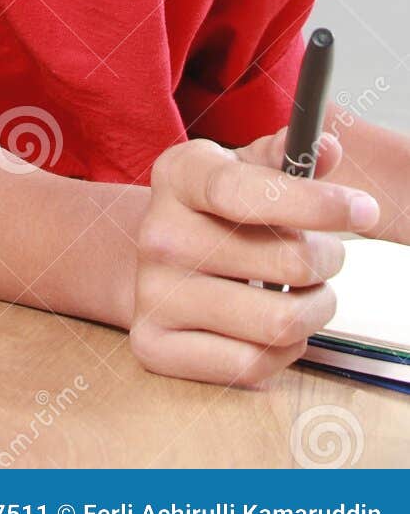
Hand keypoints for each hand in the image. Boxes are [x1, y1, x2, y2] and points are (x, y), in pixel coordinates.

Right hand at [129, 127, 380, 388]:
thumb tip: (328, 148)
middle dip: (328, 260)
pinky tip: (278, 328)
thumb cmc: (213, 211)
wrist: (148, 258)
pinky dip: (285, 350)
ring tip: (310, 293)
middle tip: (327, 255)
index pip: (246, 192)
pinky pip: (251, 365)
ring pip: (278, 323)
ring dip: (316, 309)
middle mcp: (159, 234)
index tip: (364, 209)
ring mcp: (152, 293)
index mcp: (178, 175)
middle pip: (285, 262)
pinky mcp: (154, 345)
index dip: (312, 203)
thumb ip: (287, 157)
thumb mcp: (242, 168)